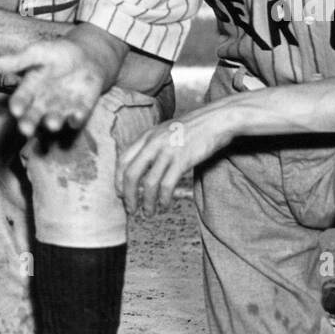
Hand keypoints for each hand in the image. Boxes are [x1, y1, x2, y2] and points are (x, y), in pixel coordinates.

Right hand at [0, 38, 110, 136]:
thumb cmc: (57, 54)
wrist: (86, 56)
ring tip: (51, 124)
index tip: (15, 109)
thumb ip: (16, 61)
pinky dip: (77, 118)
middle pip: (33, 116)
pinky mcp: (79, 110)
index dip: (17, 105)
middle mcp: (42, 103)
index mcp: (30, 90)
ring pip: (54, 119)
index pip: (20, 100)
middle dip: (29, 123)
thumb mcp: (37, 53)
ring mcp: (61, 108)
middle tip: (26, 130)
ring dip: (52, 123)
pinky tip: (76, 117)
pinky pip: (77, 117)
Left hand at [117, 109, 232, 215]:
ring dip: (146, 202)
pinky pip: (167, 185)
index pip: (123, 160)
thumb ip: (152, 144)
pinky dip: (163, 199)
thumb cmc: (193, 128)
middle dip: (128, 196)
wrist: (216, 120)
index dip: (118, 180)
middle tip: (131, 209)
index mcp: (146, 135)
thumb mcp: (165, 131)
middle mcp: (153, 143)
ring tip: (148, 213)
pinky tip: (164, 205)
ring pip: (149, 183)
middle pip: (131, 174)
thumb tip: (141, 165)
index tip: (120, 193)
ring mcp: (167, 151)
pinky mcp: (182, 160)